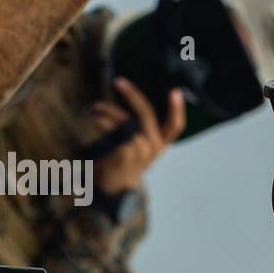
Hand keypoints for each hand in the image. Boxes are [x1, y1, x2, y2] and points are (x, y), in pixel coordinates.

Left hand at [90, 78, 185, 192]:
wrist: (114, 190)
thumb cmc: (125, 163)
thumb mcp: (140, 147)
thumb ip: (141, 129)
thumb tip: (131, 101)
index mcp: (160, 144)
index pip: (175, 126)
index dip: (177, 109)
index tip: (176, 91)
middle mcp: (154, 147)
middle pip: (146, 114)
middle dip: (132, 95)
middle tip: (119, 82)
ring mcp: (140, 151)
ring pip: (126, 120)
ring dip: (108, 111)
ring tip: (96, 108)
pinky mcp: (125, 154)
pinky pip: (114, 131)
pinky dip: (104, 123)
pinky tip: (96, 120)